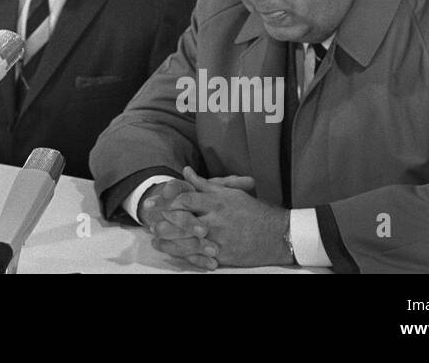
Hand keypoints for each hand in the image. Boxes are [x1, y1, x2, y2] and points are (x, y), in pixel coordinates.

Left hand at [165, 166, 291, 267]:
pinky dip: (185, 256)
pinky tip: (174, 254)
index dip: (169, 201)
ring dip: (169, 242)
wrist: (277, 235)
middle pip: (183, 221)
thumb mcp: (230, 193)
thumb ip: (205, 184)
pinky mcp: (223, 256)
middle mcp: (216, 220)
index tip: (157, 203)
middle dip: (164, 223)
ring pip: (187, 242)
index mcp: (217, 202)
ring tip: (155, 240)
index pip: (186, 199)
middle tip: (150, 223)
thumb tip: (186, 171)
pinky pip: (200, 257)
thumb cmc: (253, 211)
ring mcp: (219, 240)